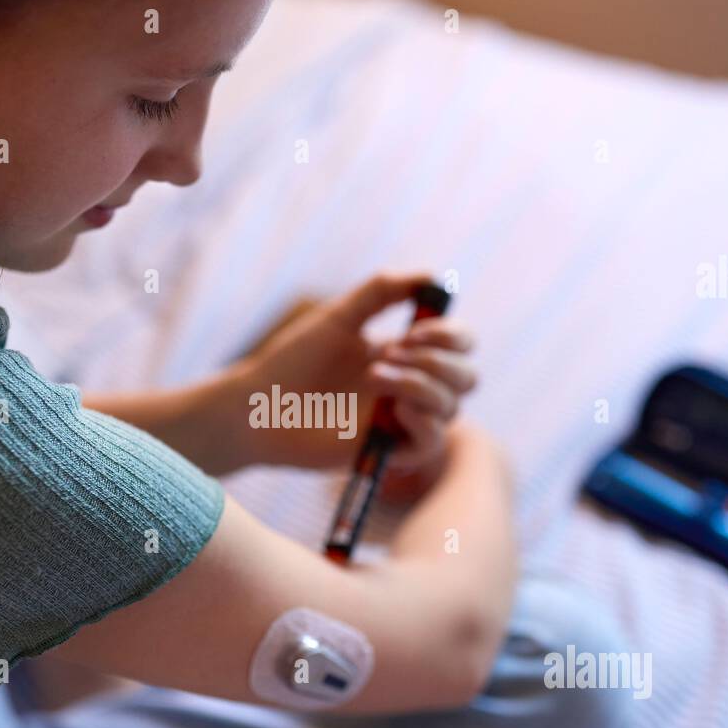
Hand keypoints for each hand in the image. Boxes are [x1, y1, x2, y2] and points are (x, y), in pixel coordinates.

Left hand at [235, 272, 477, 489]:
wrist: (260, 404)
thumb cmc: (293, 361)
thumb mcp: (340, 316)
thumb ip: (383, 291)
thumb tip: (433, 276)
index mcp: (404, 354)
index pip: (458, 344)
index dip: (450, 334)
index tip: (415, 329)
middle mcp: (410, 388)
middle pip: (467, 376)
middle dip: (438, 359)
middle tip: (393, 351)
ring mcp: (401, 421)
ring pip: (452, 406)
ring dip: (420, 383)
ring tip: (374, 376)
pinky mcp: (390, 450)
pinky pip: (433, 441)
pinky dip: (424, 420)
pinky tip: (395, 407)